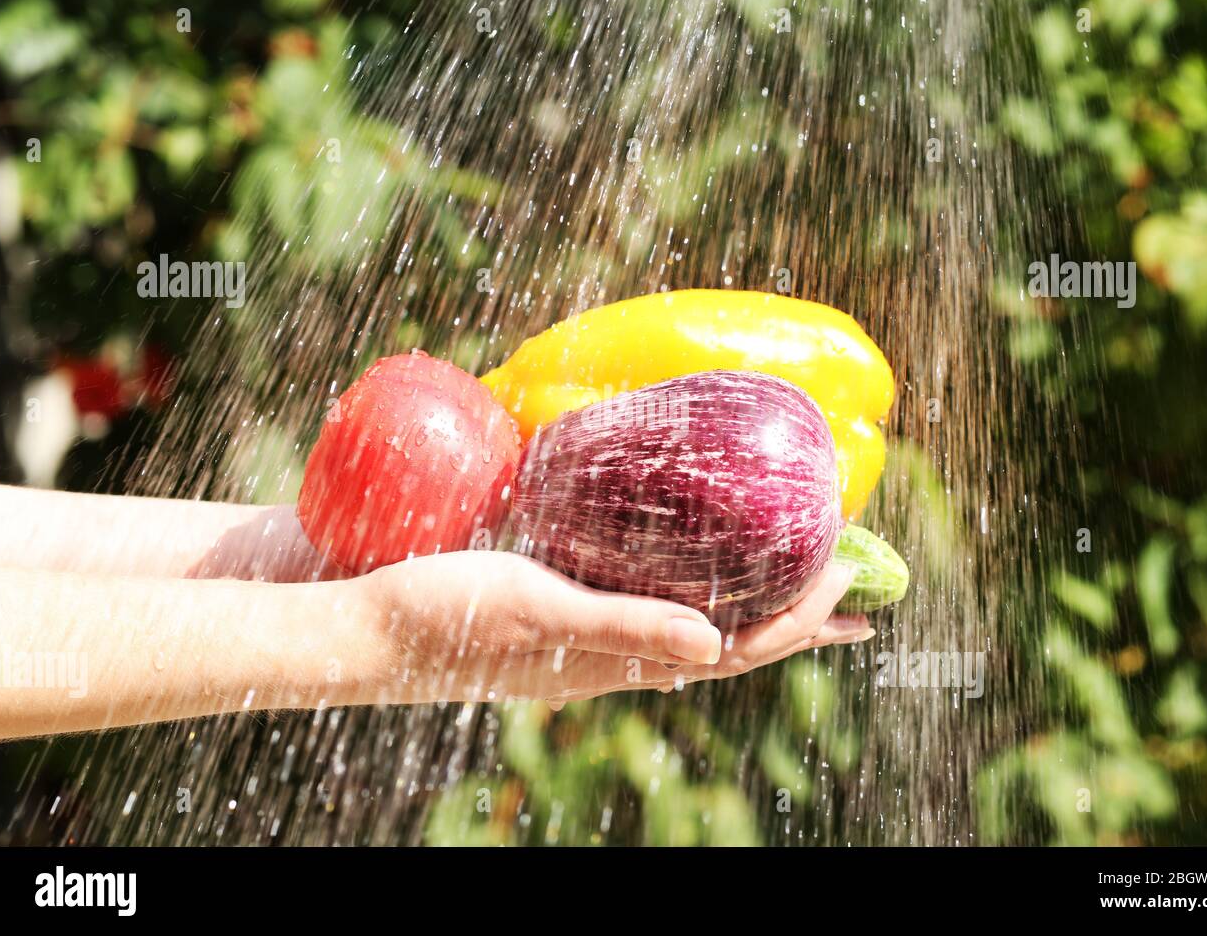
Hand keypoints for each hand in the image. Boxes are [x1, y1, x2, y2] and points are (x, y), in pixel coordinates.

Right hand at [346, 551, 873, 706]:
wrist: (353, 619)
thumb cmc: (438, 614)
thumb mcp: (533, 612)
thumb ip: (620, 629)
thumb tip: (719, 647)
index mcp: (615, 663)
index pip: (735, 650)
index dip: (801, 622)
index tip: (853, 580)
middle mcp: (609, 652)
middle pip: (725, 637)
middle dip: (791, 614)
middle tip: (849, 581)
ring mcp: (581, 627)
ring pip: (685, 614)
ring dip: (743, 593)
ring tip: (783, 566)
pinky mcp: (551, 596)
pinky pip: (637, 589)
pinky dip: (680, 571)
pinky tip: (677, 544)